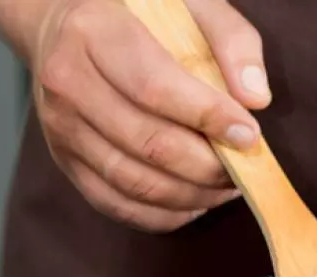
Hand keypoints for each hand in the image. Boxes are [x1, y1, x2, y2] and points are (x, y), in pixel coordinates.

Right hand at [28, 0, 270, 231]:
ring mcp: (61, 127)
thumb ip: (231, 41)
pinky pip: (116, 204)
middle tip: (244, 166)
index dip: (208, 118)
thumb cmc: (139, 12)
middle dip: (208, 165)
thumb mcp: (190, 4)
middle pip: (148, 143)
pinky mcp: (65, 161)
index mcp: (94, 32)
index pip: (155, 88)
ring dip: (192, 194)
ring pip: (134, 182)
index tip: (249, 134)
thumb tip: (255, 99)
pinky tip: (196, 201)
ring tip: (226, 185)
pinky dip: (164, 214)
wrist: (61, 22)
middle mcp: (68, 82)